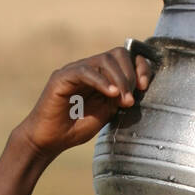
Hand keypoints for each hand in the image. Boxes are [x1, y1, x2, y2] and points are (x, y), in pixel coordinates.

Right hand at [12, 46, 152, 160]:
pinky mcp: (62, 77)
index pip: (125, 58)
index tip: (144, 87)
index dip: (139, 67)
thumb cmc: (75, 128)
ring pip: (104, 60)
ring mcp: (75, 71)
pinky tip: (111, 94)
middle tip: (130, 99)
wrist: (49, 141)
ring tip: (123, 100)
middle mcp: (89, 68)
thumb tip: (134, 90)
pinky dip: (101, 81)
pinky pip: (85, 71)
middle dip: (130, 74)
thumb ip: (118, 99)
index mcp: (101, 76)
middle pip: (117, 54)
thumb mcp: (105, 113)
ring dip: (119, 79)